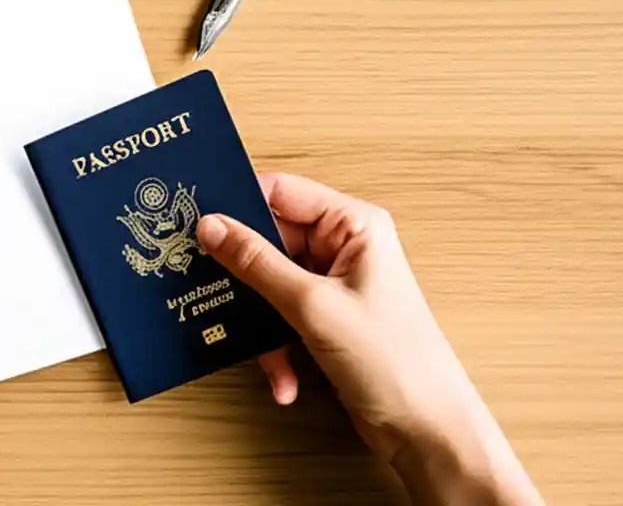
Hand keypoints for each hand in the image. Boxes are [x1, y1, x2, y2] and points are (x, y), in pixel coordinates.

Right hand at [198, 173, 541, 504]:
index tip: (197, 222)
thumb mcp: (312, 306)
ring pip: (266, 286)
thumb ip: (257, 263)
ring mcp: (332, 286)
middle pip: (268, 241)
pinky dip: (275, 350)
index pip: (281, 192)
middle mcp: (343, 248)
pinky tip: (285, 379)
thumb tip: (213, 226)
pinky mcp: (323, 320)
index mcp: (353, 226)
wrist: (426, 430)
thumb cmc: (395, 362)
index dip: (238, 204)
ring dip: (260, 324)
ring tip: (268, 356)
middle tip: (209, 288)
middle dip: (243, 277)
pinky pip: (278, 319)